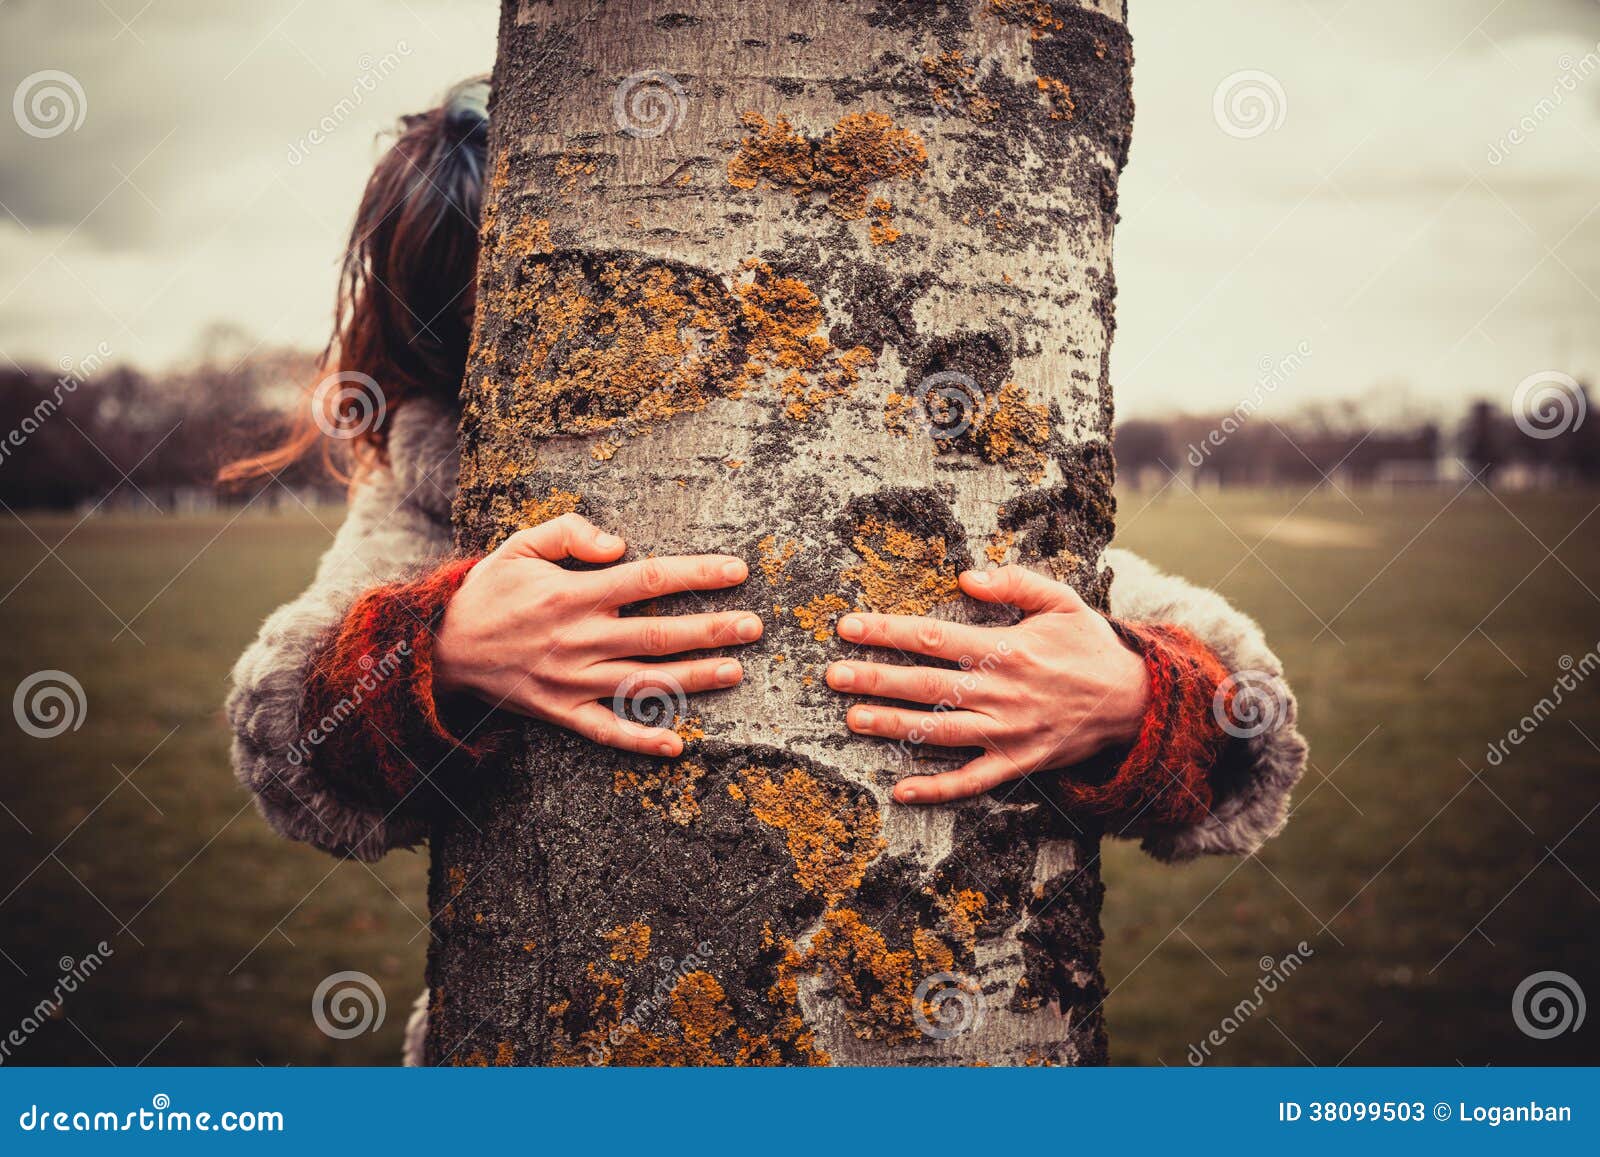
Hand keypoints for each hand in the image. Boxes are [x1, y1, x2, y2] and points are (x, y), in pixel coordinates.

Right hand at [433, 513, 762, 756]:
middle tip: (755, 625)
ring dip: (692, 678)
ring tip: (736, 671)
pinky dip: (640, 741)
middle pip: (657, 635)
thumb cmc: (490, 592)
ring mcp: (570, 681)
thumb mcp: (519, 545)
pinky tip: (677, 745)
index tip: (737, 571)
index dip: (695, 574)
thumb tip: (620, 544)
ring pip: (642, 683)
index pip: (646, 580)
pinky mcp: (560, 712)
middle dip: (711, 629)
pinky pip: (605, 731)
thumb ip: (570, 533)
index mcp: (571, 594)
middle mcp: (577, 639)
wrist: (440, 648)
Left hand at [825, 565, 1149, 804]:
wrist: (1135, 703)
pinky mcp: (1017, 763)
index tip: (848, 627)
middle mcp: (1001, 693)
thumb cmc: (1089, 646)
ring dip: (892, 726)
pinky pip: (971, 782)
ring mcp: (1007, 732)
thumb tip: (967, 577)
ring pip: (939, 732)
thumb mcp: (1062, 600)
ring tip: (851, 719)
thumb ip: (1016, 583)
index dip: (887, 631)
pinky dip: (937, 790)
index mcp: (1006, 650)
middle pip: (925, 685)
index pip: (933, 638)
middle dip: (875, 679)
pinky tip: (900, 791)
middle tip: (832, 676)